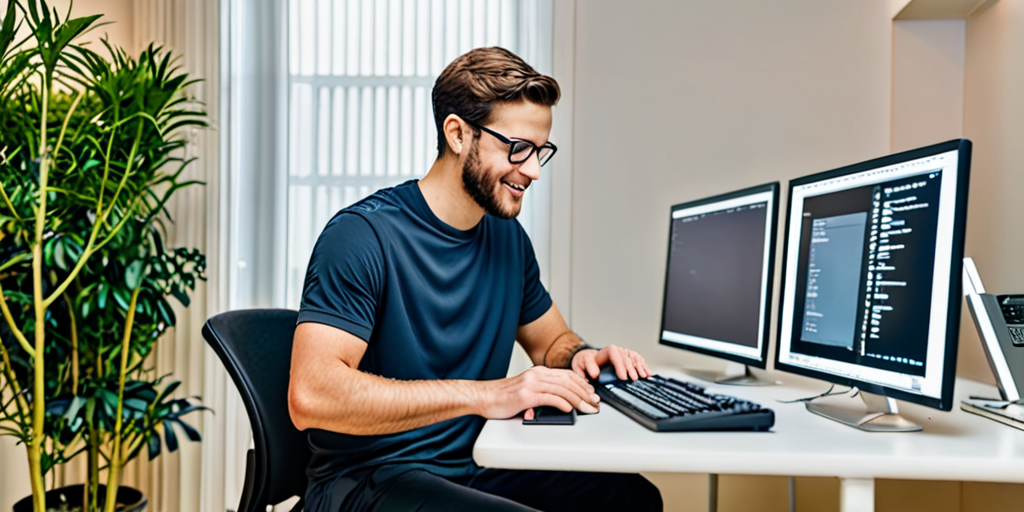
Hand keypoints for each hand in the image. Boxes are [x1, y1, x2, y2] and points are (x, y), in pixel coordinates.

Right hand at [478, 366, 599, 419]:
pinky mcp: (526, 395)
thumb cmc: (503, 397)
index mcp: (538, 372)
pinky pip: (550, 398)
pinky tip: (570, 409)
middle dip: (585, 393)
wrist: (484, 397)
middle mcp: (537, 375)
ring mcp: (531, 384)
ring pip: (562, 390)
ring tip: (587, 408)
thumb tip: (562, 401)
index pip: (566, 375)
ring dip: (578, 400)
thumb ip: (543, 391)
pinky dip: (563, 404)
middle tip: (595, 403)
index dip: (582, 384)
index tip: (591, 393)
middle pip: (568, 382)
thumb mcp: (527, 389)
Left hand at [571, 344, 650, 381]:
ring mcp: (622, 354)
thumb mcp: (579, 366)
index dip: (619, 364)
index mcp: (603, 352)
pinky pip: (637, 359)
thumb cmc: (584, 364)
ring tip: (642, 376)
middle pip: (625, 356)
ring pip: (633, 357)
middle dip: (630, 368)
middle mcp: (615, 351)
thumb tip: (595, 374)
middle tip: (633, 379)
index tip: (622, 376)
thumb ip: (586, 369)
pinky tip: (647, 373)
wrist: (588, 361)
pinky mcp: (627, 358)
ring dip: (638, 367)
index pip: (613, 353)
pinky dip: (643, 366)